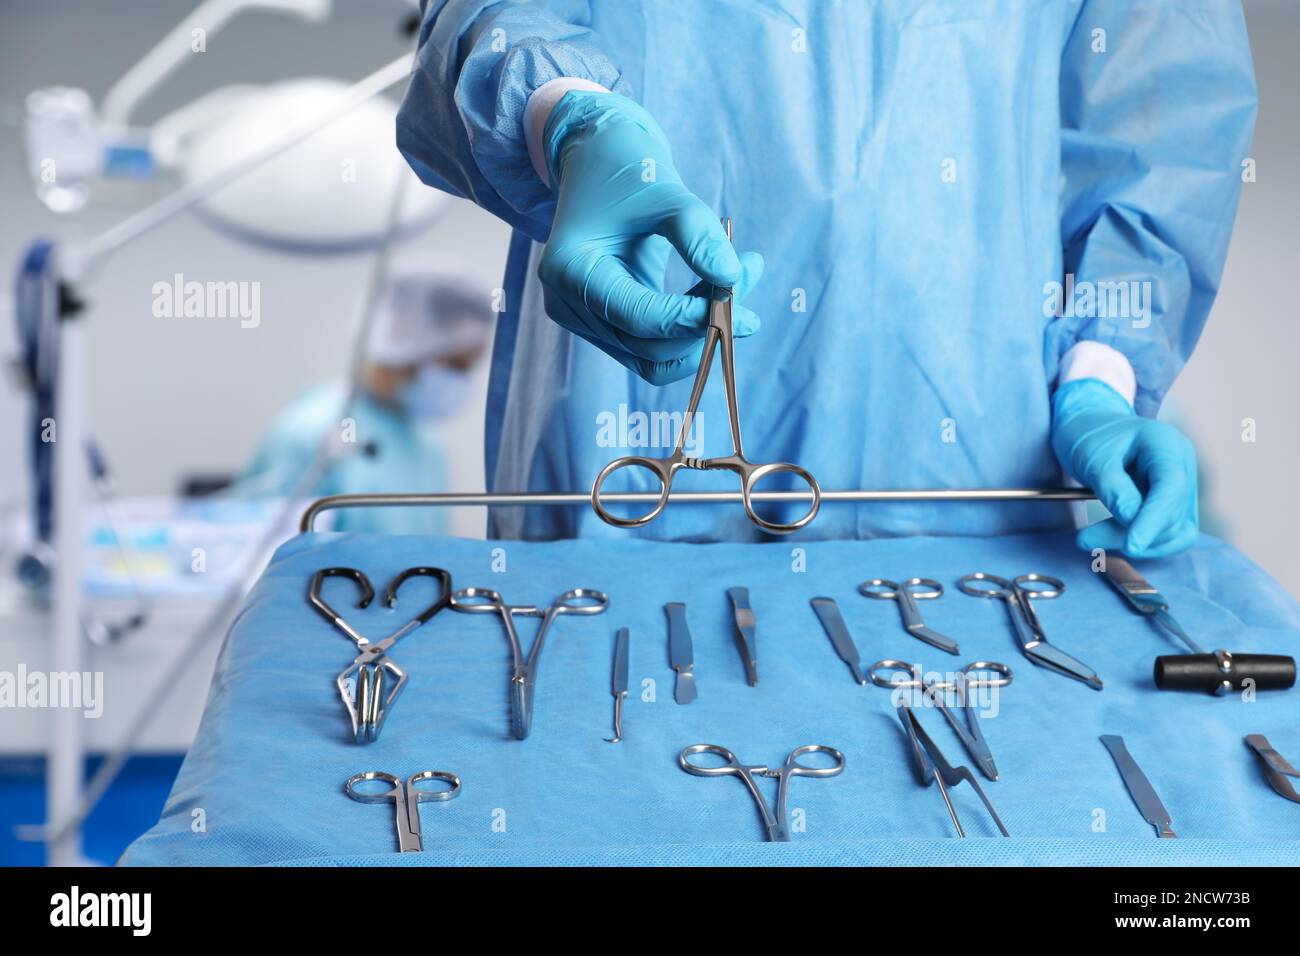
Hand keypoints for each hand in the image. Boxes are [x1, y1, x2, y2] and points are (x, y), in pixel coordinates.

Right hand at [538, 91, 763, 383]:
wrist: (598, 162)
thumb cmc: (627, 171)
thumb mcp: (664, 190)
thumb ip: (696, 233)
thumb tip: (731, 278)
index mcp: (570, 270)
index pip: (639, 318)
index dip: (691, 319)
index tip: (740, 304)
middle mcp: (568, 304)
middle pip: (648, 346)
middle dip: (703, 324)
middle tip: (748, 274)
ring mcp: (584, 320)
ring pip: (654, 357)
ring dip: (701, 332)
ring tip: (739, 279)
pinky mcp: (604, 325)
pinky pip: (652, 348)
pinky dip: (688, 329)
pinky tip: (716, 291)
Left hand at [1050, 377, 1197, 558]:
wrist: (1090, 428)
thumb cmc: (1090, 437)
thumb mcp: (1092, 458)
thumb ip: (1114, 488)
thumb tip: (1132, 520)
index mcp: (1165, 444)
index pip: (1171, 486)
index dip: (1154, 519)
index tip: (1131, 545)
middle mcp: (1182, 465)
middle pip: (1171, 512)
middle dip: (1131, 532)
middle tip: (1085, 540)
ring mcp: (1181, 486)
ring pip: (1172, 530)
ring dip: (1133, 541)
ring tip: (1090, 538)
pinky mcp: (1173, 505)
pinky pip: (1168, 534)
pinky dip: (1141, 542)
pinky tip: (1109, 539)